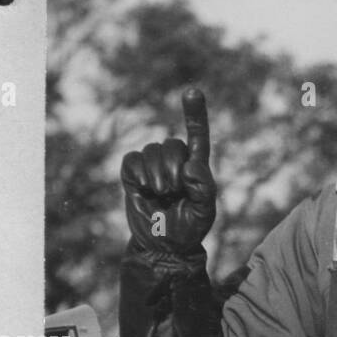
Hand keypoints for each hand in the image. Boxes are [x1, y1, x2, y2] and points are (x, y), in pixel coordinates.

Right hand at [121, 88, 216, 255]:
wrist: (162, 245)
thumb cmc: (188, 229)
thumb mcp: (204, 213)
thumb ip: (204, 188)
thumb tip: (190, 165)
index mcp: (196, 166)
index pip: (197, 137)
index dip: (195, 114)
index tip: (192, 91)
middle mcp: (174, 159)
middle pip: (172, 145)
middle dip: (173, 171)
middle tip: (174, 193)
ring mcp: (152, 163)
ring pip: (152, 151)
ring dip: (157, 176)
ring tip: (161, 195)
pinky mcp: (132, 171)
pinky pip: (133, 161)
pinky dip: (139, 176)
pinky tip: (145, 191)